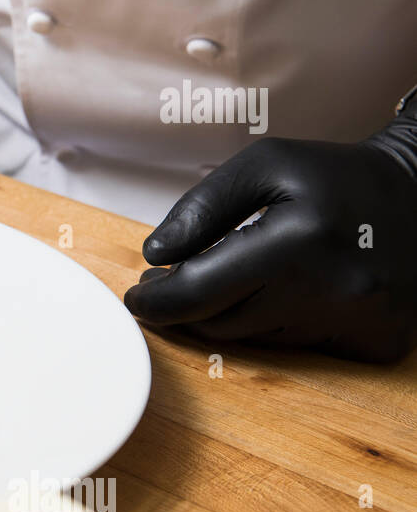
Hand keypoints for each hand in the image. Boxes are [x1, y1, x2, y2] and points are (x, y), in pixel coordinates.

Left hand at [123, 121, 416, 362]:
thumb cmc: (338, 176)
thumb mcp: (265, 165)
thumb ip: (201, 208)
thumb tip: (155, 256)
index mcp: (297, 244)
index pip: (198, 293)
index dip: (156, 299)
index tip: (136, 295)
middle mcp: (331, 292)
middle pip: (221, 323)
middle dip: (187, 305)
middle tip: (169, 283)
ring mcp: (358, 324)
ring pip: (257, 338)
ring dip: (233, 312)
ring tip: (235, 276)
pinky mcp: (376, 344)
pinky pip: (298, 346)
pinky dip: (278, 322)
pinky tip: (287, 290)